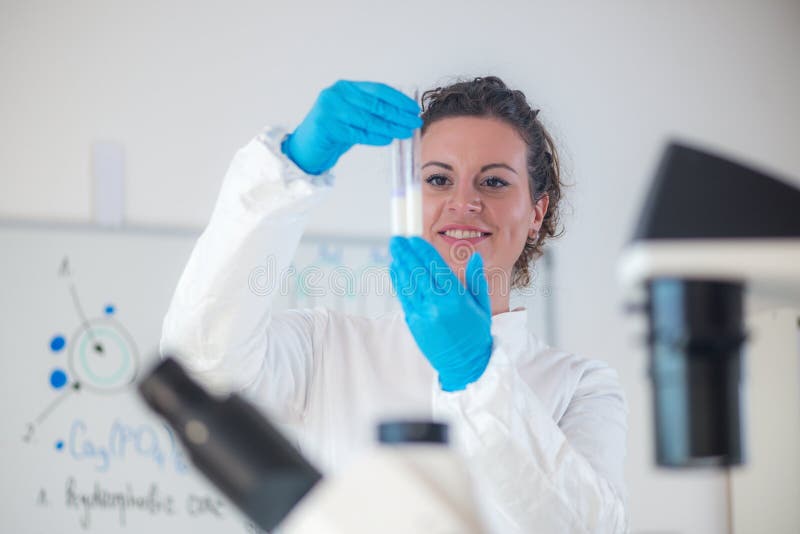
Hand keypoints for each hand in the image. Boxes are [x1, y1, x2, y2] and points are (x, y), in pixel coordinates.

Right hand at [281, 80, 421, 174]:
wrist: (305, 148)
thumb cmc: (332, 133)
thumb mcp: (352, 116)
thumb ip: (371, 110)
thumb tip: (402, 114)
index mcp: (345, 87)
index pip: (378, 90)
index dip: (398, 99)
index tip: (413, 108)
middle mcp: (337, 94)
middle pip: (376, 104)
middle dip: (398, 114)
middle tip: (414, 122)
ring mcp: (330, 110)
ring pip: (369, 119)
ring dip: (391, 127)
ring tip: (405, 132)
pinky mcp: (328, 127)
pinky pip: (359, 133)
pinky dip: (376, 137)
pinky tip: (389, 139)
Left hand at [389, 236, 492, 391]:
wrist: (466, 365)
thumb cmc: (476, 335)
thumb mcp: (482, 306)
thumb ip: (477, 279)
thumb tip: (474, 257)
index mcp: (457, 298)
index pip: (435, 266)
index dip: (422, 250)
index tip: (414, 237)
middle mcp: (438, 304)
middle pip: (417, 271)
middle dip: (406, 253)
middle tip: (397, 239)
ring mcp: (424, 314)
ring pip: (408, 283)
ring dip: (400, 264)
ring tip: (394, 249)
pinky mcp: (414, 323)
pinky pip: (404, 297)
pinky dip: (399, 281)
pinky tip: (396, 269)